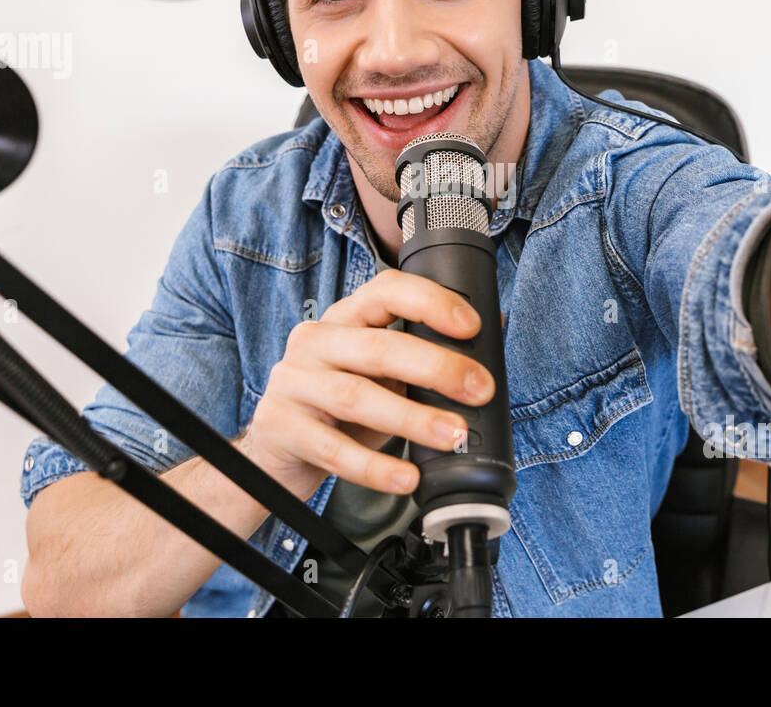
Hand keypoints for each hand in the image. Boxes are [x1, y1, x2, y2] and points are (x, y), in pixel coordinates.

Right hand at [237, 269, 495, 501]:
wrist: (276, 449)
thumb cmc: (339, 407)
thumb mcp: (378, 374)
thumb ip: (422, 355)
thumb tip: (494, 330)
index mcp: (345, 319)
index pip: (386, 291)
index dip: (430, 302)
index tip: (472, 326)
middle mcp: (316, 342)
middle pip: (379, 348)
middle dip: (437, 368)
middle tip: (479, 389)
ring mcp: (294, 383)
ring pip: (357, 397)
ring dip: (413, 419)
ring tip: (454, 435)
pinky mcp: (281, 426)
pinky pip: (334, 450)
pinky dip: (375, 467)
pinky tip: (406, 479)